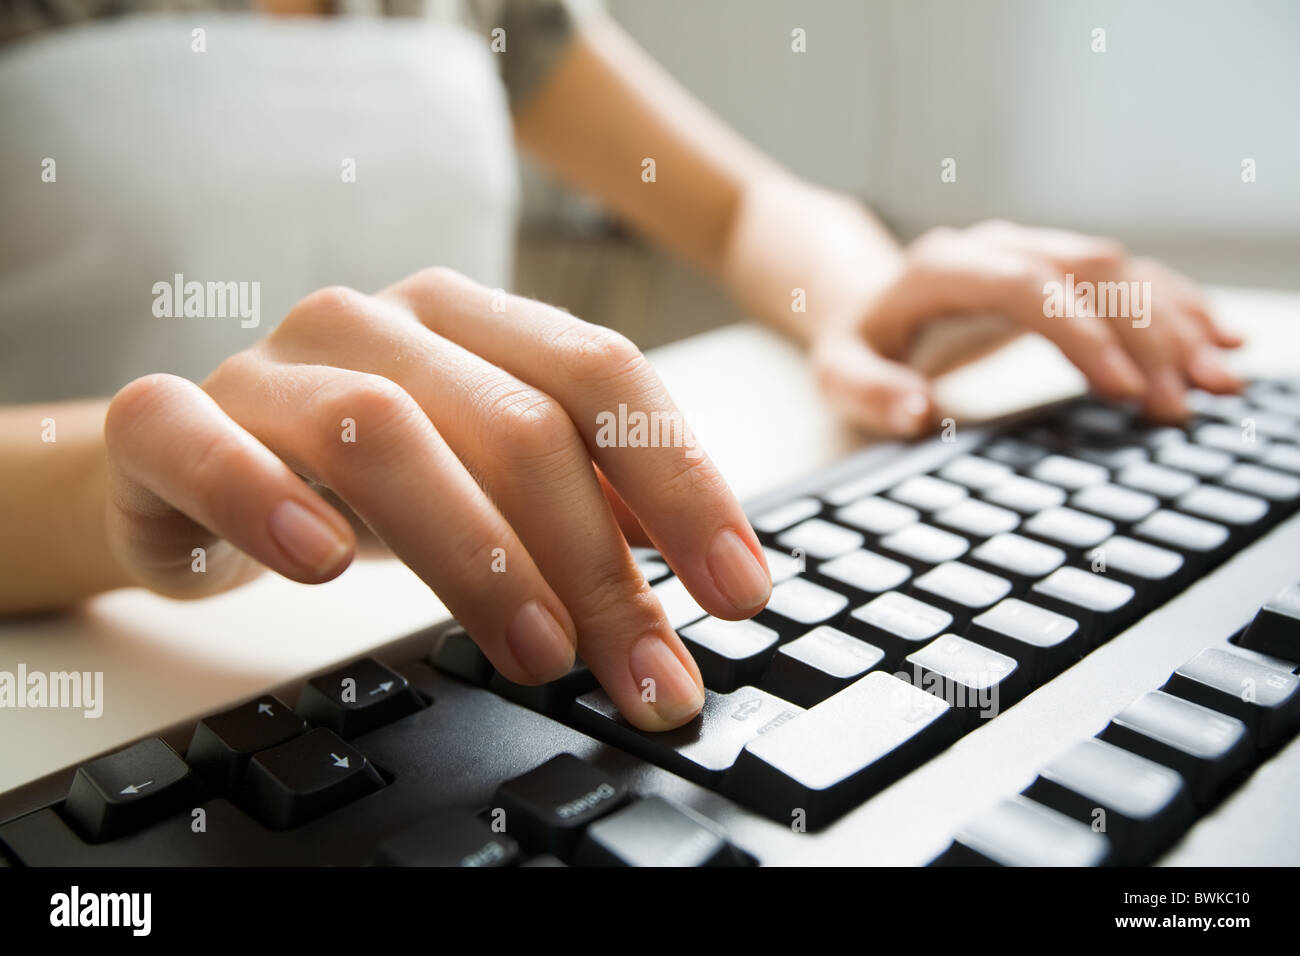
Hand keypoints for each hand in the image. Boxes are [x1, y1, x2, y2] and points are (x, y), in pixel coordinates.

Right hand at [102, 268, 773, 729]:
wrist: (188, 469)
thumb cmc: (361, 478)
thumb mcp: (490, 484)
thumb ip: (590, 500)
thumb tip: (702, 554)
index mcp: (472, 322)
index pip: (603, 376)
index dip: (684, 482)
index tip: (741, 591)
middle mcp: (379, 324)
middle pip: (515, 421)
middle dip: (597, 562)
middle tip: (645, 672)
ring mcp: (271, 365)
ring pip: (385, 433)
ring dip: (476, 555)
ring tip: (536, 653)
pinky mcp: (169, 420)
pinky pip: (203, 439)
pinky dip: (264, 496)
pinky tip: (323, 565)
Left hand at [808, 220, 1242, 434]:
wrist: (868, 301)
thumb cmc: (858, 343)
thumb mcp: (841, 373)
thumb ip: (871, 392)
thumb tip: (916, 411)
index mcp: (944, 267)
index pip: (1025, 286)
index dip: (1079, 332)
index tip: (1120, 388)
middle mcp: (998, 247)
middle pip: (1088, 277)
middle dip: (1144, 337)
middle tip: (1183, 403)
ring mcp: (1034, 253)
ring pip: (1121, 276)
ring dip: (1174, 326)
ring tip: (1218, 384)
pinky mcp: (1059, 271)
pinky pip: (1130, 280)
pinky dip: (1177, 309)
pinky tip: (1219, 341)